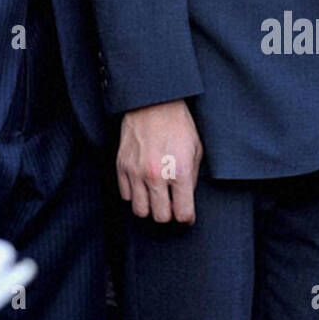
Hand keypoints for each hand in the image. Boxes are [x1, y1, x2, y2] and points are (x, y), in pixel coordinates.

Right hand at [117, 100, 202, 223]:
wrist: (153, 102)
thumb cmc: (178, 124)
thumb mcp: (196, 150)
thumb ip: (191, 179)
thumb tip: (185, 200)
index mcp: (179, 171)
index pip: (183, 214)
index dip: (187, 217)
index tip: (186, 213)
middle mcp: (156, 174)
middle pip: (160, 217)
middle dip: (168, 213)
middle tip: (170, 204)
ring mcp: (136, 171)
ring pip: (140, 211)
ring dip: (149, 207)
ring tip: (155, 196)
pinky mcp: (122, 165)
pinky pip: (125, 195)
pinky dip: (134, 194)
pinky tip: (142, 184)